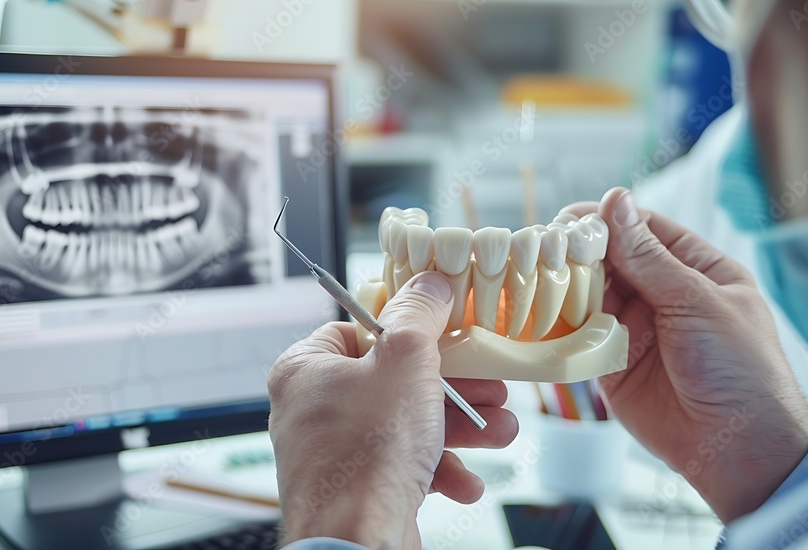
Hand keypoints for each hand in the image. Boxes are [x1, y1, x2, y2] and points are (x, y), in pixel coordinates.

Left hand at [268, 272, 518, 548]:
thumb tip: (430, 282)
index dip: (410, 332)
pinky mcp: (357, 489)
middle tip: (492, 389)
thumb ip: (420, 313)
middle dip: (455, 389)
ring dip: (460, 429)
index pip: (360, 329)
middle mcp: (313, 409)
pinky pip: (402, 466)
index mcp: (307, 369)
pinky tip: (465, 481)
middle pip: (395, 380)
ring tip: (500, 433)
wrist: (355, 544)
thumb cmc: (366, 454)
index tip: (449, 336)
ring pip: (407, 425)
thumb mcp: (405, 360)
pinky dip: (439, 469)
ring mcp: (334, 453)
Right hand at [559, 188, 807, 522]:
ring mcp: (636, 329)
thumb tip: (615, 201)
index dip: (606, 220)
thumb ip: (648, 257)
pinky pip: (580, 338)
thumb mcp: (695, 301)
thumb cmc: (740, 368)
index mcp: (695, 270)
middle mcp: (662, 295)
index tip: (568, 217)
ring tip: (534, 279)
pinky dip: (559, 327)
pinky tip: (538, 316)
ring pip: (590, 297)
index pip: (643, 231)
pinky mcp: (613, 364)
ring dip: (563, 288)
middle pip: (610, 261)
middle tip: (541, 249)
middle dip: (577, 254)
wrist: (739, 449)